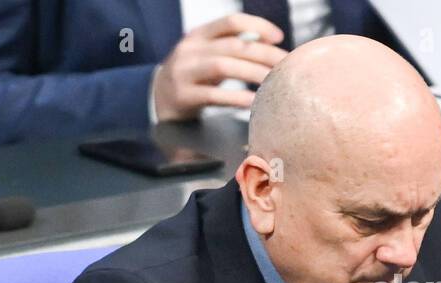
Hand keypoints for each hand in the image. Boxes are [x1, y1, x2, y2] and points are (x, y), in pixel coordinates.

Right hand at [152, 13, 287, 121]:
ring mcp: (183, 73)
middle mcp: (188, 51)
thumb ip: (232, 48)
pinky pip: (214, 95)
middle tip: (284, 66)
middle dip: (264, 55)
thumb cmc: (192, 78)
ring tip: (272, 83)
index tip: (279, 38)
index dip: (258, 26)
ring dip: (253, 74)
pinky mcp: (182, 97)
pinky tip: (253, 102)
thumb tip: (271, 46)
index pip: (231, 21)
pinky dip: (237, 98)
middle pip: (233, 46)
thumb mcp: (207, 56)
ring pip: (224, 66)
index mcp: (197, 35)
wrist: (156, 102)